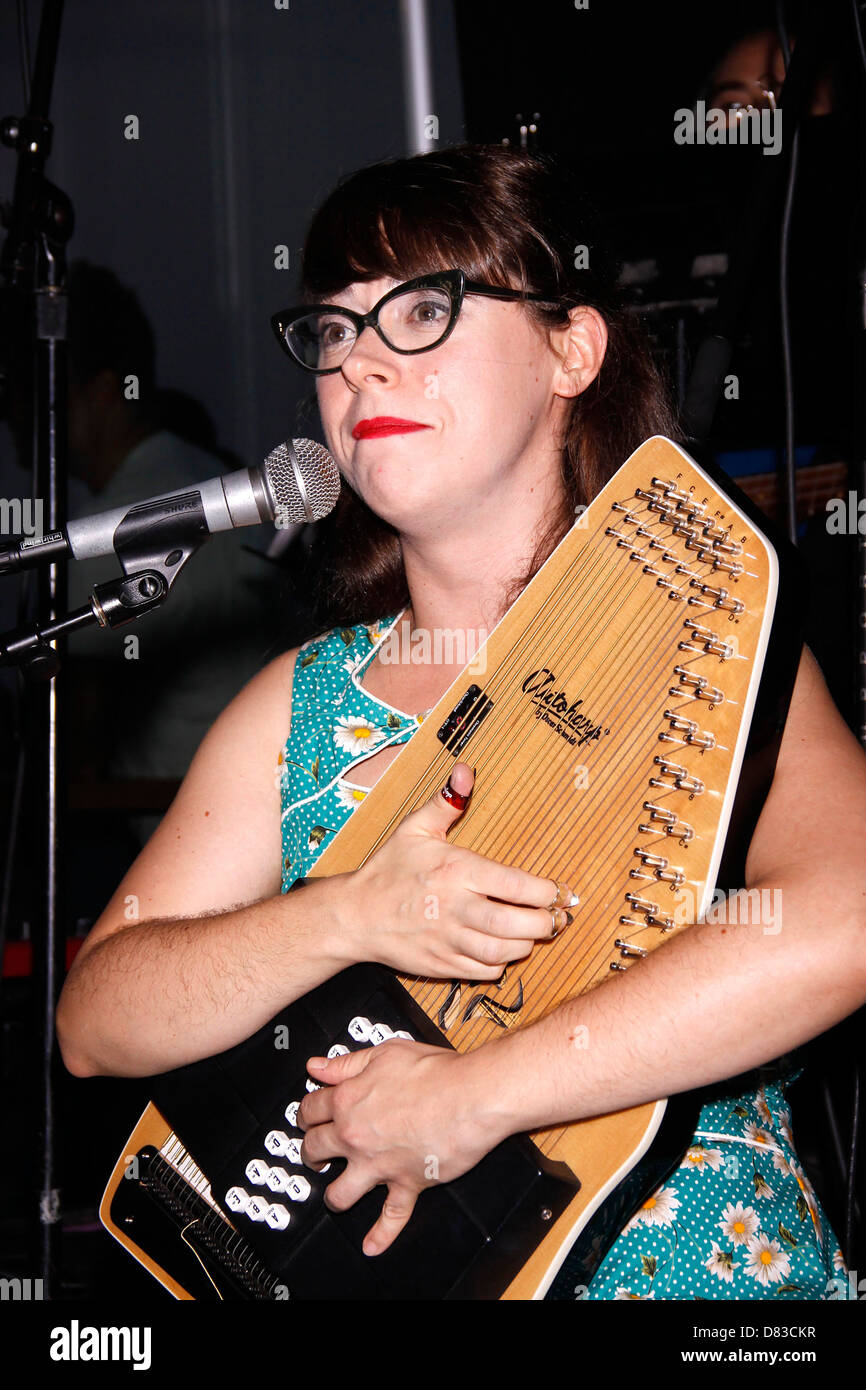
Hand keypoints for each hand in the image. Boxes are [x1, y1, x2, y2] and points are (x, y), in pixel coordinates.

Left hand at [297, 1039, 504, 1254]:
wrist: (471, 1095)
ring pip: (341, 1192)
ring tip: (335, 1195)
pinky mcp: (407, 1184)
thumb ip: (346, 1064)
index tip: (308, 1116)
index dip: (306, 1112)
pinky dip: (381, 1235)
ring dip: (334, 1196)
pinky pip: (391, 1217)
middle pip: (315, 1149)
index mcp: (348, 1101)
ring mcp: (379, 1165)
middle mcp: (356, 1136)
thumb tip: (317, 1067)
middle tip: (315, 1152)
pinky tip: (371, 1246)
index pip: (311, 1109)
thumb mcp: (384, 1054)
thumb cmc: (435, 1072)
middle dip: (311, 1152)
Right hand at [343, 762, 576, 979]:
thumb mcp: (415, 829)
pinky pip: (483, 971)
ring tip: (532, 932)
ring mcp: (448, 939)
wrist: (355, 914)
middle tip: (556, 917)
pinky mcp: (442, 963)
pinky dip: (500, 963)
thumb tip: (466, 771)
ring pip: (502, 951)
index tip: (556, 891)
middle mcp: (455, 907)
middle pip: (514, 924)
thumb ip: (446, 802)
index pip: (514, 885)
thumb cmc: (389, 869)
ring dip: (525, 944)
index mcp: (456, 871)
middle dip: (544, 923)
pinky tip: (502, 948)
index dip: (545, 892)